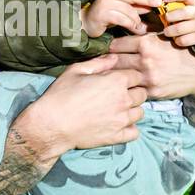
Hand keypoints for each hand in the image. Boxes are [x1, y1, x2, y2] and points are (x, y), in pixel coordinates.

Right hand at [16, 55, 146, 153]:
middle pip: (142, 94)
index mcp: (116, 81)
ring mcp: (122, 120)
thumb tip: (114, 58)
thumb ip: (99, 63)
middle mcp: (124, 100)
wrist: (52, 124)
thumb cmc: (61, 95)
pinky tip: (119, 125)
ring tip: (119, 110)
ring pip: (140, 113)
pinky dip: (130, 128)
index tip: (120, 80)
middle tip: (119, 95)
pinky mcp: (117, 136)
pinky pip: (135, 132)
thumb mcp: (76, 71)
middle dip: (134, 92)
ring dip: (133, 110)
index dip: (129, 76)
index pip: (136, 75)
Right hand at [81, 0, 162, 37]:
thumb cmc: (106, 17)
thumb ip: (135, 7)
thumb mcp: (123, 10)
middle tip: (160, 3)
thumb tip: (152, 6)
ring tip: (141, 27)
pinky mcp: (103, 14)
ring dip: (137, 20)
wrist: (85, 24)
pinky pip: (122, 19)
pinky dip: (130, 25)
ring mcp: (106, 3)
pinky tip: (134, 29)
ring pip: (129, 9)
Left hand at [108, 32, 194, 99]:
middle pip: (114, 61)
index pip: (116, 45)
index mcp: (146, 44)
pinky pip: (133, 90)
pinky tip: (123, 87)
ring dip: (113, 76)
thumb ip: (145, 34)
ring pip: (121, 77)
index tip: (106, 50)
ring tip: (108, 76)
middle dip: (107, 62)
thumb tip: (126, 27)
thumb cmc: (180, 51)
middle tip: (102, 64)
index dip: (109, 47)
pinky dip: (127, 88)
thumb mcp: (163, 38)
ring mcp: (148, 78)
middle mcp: (145, 61)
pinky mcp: (152, 92)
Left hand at [159, 0, 194, 47]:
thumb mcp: (194, 5)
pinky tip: (178, 39)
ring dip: (169, 31)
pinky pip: (184, 40)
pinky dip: (178, 41)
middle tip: (166, 19)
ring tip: (168, 32)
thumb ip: (181, 2)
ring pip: (179, 28)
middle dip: (170, 16)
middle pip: (183, 12)